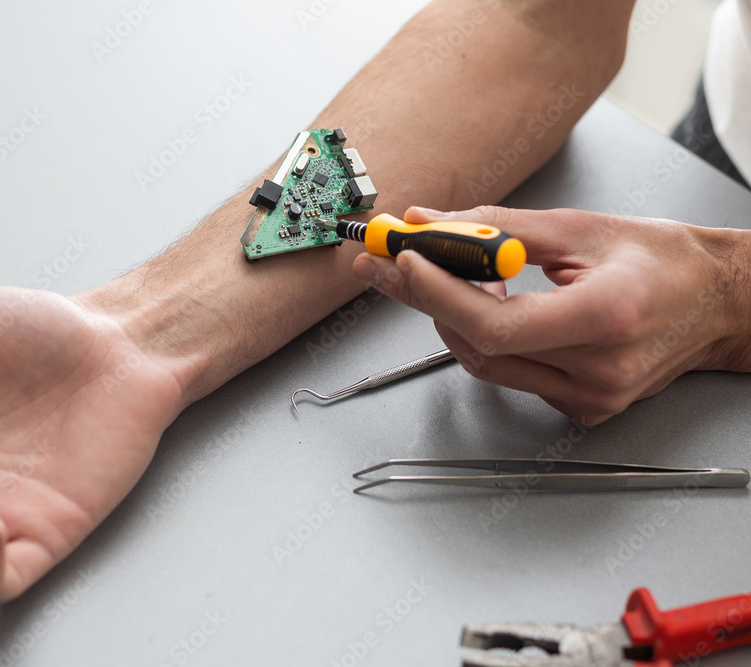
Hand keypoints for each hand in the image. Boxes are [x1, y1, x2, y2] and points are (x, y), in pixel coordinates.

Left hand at [353, 206, 750, 423]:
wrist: (718, 304)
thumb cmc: (664, 261)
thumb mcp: (581, 228)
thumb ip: (497, 228)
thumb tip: (429, 224)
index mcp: (606, 318)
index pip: (496, 324)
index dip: (439, 294)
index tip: (404, 259)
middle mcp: (599, 370)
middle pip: (480, 346)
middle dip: (427, 300)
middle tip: (393, 263)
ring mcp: (590, 397)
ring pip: (486, 365)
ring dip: (452, 319)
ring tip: (450, 277)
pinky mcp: (581, 407)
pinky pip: (510, 375)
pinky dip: (486, 339)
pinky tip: (489, 306)